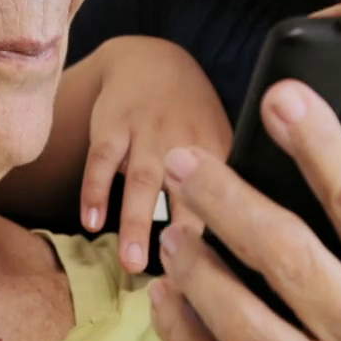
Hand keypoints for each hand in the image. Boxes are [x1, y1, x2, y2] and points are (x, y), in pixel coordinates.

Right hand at [80, 36, 232, 272]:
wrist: (150, 59)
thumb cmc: (191, 116)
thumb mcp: (220, 139)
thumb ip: (231, 184)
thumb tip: (248, 248)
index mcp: (220, 150)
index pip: (230, 196)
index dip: (230, 234)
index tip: (228, 279)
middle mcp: (186, 140)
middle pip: (188, 190)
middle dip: (185, 233)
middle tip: (182, 280)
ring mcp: (146, 132)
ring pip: (142, 179)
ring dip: (137, 222)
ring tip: (131, 264)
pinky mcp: (111, 126)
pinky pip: (101, 161)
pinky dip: (94, 191)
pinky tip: (92, 222)